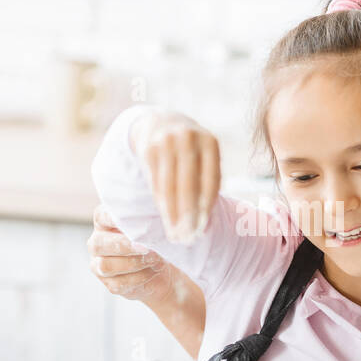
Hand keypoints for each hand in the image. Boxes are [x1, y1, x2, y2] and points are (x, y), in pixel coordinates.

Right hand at [87, 204, 171, 302]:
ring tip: (154, 259)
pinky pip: (119, 283)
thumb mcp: (155, 229)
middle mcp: (98, 242)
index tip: (132, 222)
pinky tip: (152, 271)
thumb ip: (148, 223)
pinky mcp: (110, 283)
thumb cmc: (157, 243)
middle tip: (146, 246)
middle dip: (124, 245)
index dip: (112, 219)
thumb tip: (152, 223)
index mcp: (105, 222)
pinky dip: (139, 277)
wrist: (165, 272)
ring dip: (133, 263)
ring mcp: (100, 264)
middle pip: (98, 244)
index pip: (101, 217)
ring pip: (105, 266)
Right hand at [131, 111, 220, 243]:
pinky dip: (161, 203)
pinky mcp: (149, 149)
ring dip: (172, 214)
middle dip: (188, 214)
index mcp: (210, 142)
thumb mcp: (205, 157)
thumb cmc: (190, 150)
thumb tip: (206, 221)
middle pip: (188, 185)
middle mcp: (189, 139)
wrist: (161, 123)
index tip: (204, 229)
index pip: (211, 181)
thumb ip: (208, 181)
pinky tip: (166, 218)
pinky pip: (155, 183)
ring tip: (175, 234)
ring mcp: (167, 142)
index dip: (207, 207)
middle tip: (188, 237)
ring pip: (169, 186)